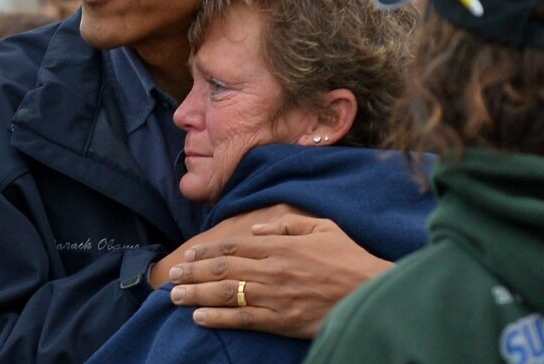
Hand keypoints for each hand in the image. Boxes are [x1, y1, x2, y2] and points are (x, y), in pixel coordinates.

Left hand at [166, 206, 392, 338]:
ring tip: (175, 296)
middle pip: (223, 268)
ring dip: (196, 294)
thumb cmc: (348, 258)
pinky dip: (218, 319)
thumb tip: (258, 227)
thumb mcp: (322, 227)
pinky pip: (243, 319)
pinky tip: (199, 318)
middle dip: (194, 273)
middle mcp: (272, 268)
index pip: (235, 245)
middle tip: (172, 277)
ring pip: (226, 293)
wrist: (370, 291)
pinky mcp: (280, 320)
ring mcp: (274, 296)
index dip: (209, 250)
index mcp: (281, 245)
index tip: (190, 255)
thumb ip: (288, 224)